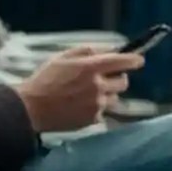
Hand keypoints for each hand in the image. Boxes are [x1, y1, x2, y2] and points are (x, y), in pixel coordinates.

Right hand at [15, 46, 144, 132]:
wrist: (32, 108)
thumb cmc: (46, 79)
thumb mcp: (64, 57)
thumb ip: (88, 51)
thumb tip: (109, 50)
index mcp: (91, 67)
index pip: (122, 61)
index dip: (134, 60)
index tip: (139, 60)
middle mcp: (98, 86)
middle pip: (123, 82)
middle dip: (118, 77)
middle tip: (107, 77)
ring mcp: (96, 104)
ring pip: (115, 98)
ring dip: (108, 94)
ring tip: (88, 93)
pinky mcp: (93, 119)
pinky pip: (103, 111)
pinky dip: (97, 107)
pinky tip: (81, 105)